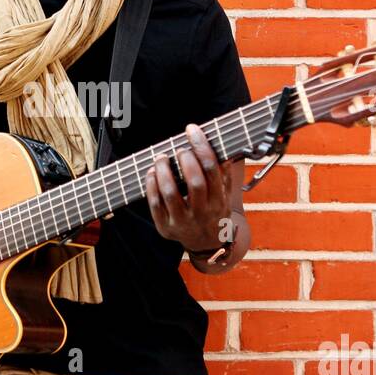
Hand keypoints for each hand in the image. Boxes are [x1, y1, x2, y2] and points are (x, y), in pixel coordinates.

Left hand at [144, 123, 234, 253]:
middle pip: (195, 183)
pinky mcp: (165, 227)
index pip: (212, 170)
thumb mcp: (224, 193)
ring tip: (160, 157)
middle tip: (179, 149)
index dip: (201, 146)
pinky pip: (155, 204)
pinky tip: (151, 172)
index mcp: (218, 200)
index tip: (192, 130)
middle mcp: (202, 213)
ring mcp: (182, 221)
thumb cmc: (214, 210)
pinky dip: (151, 185)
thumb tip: (223, 144)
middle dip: (185, 161)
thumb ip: (223, 171)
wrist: (206, 244)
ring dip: (163, 171)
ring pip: (170, 193)